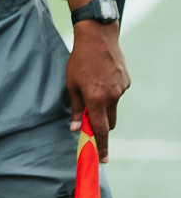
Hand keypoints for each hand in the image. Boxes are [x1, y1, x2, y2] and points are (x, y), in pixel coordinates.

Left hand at [66, 14, 128, 161]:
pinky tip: (100, 77)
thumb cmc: (79, 61)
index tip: (103, 160)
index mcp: (96, 99)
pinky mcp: (127, 81)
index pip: (101, 129)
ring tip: (92, 86)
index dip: (102, 146)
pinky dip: (109, 92)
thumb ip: (75, 108)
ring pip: (113, 107)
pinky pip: (117, 93)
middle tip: (90, 120)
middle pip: (110, 122)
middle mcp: (112, 96)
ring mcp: (122, 89)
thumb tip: (76, 128)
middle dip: (102, 125)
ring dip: (104, 105)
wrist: (98, 37)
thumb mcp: (70, 85)